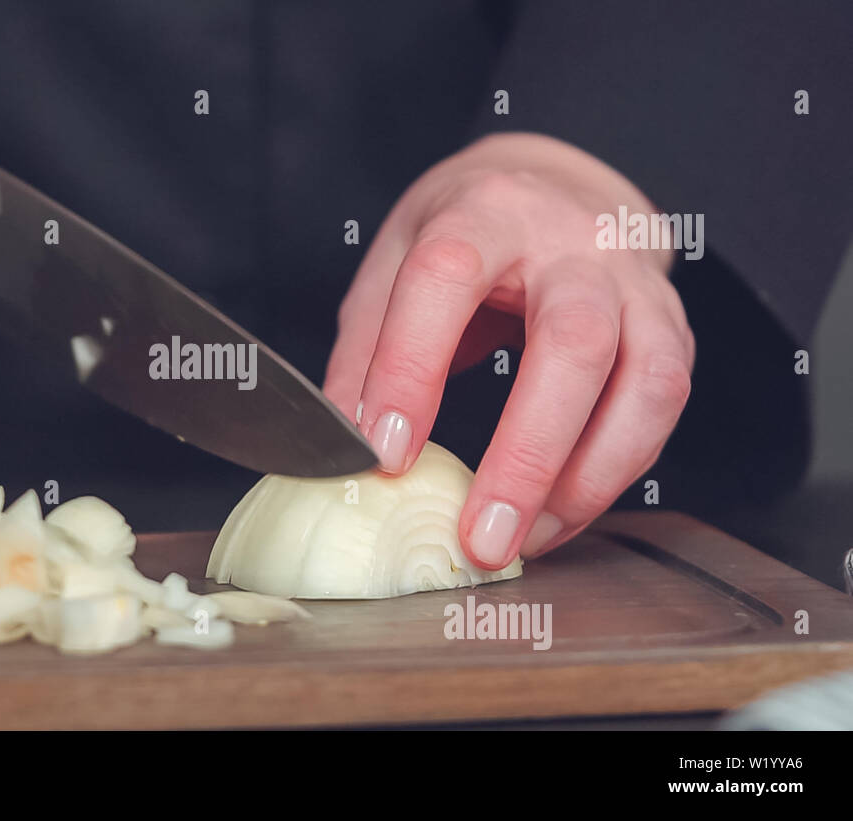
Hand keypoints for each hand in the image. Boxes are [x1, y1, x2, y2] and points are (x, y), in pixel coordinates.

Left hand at [324, 132, 693, 569]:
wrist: (555, 180)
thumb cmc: (465, 227)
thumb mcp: (392, 261)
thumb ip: (366, 349)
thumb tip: (345, 444)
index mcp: (484, 212)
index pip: (446, 279)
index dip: (411, 371)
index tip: (385, 454)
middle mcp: (574, 242)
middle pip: (573, 342)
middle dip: (527, 455)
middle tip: (482, 537)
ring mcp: (635, 284)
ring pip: (645, 383)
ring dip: (588, 480)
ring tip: (526, 540)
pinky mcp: (671, 326)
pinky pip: (661, 407)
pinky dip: (613, 474)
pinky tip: (560, 514)